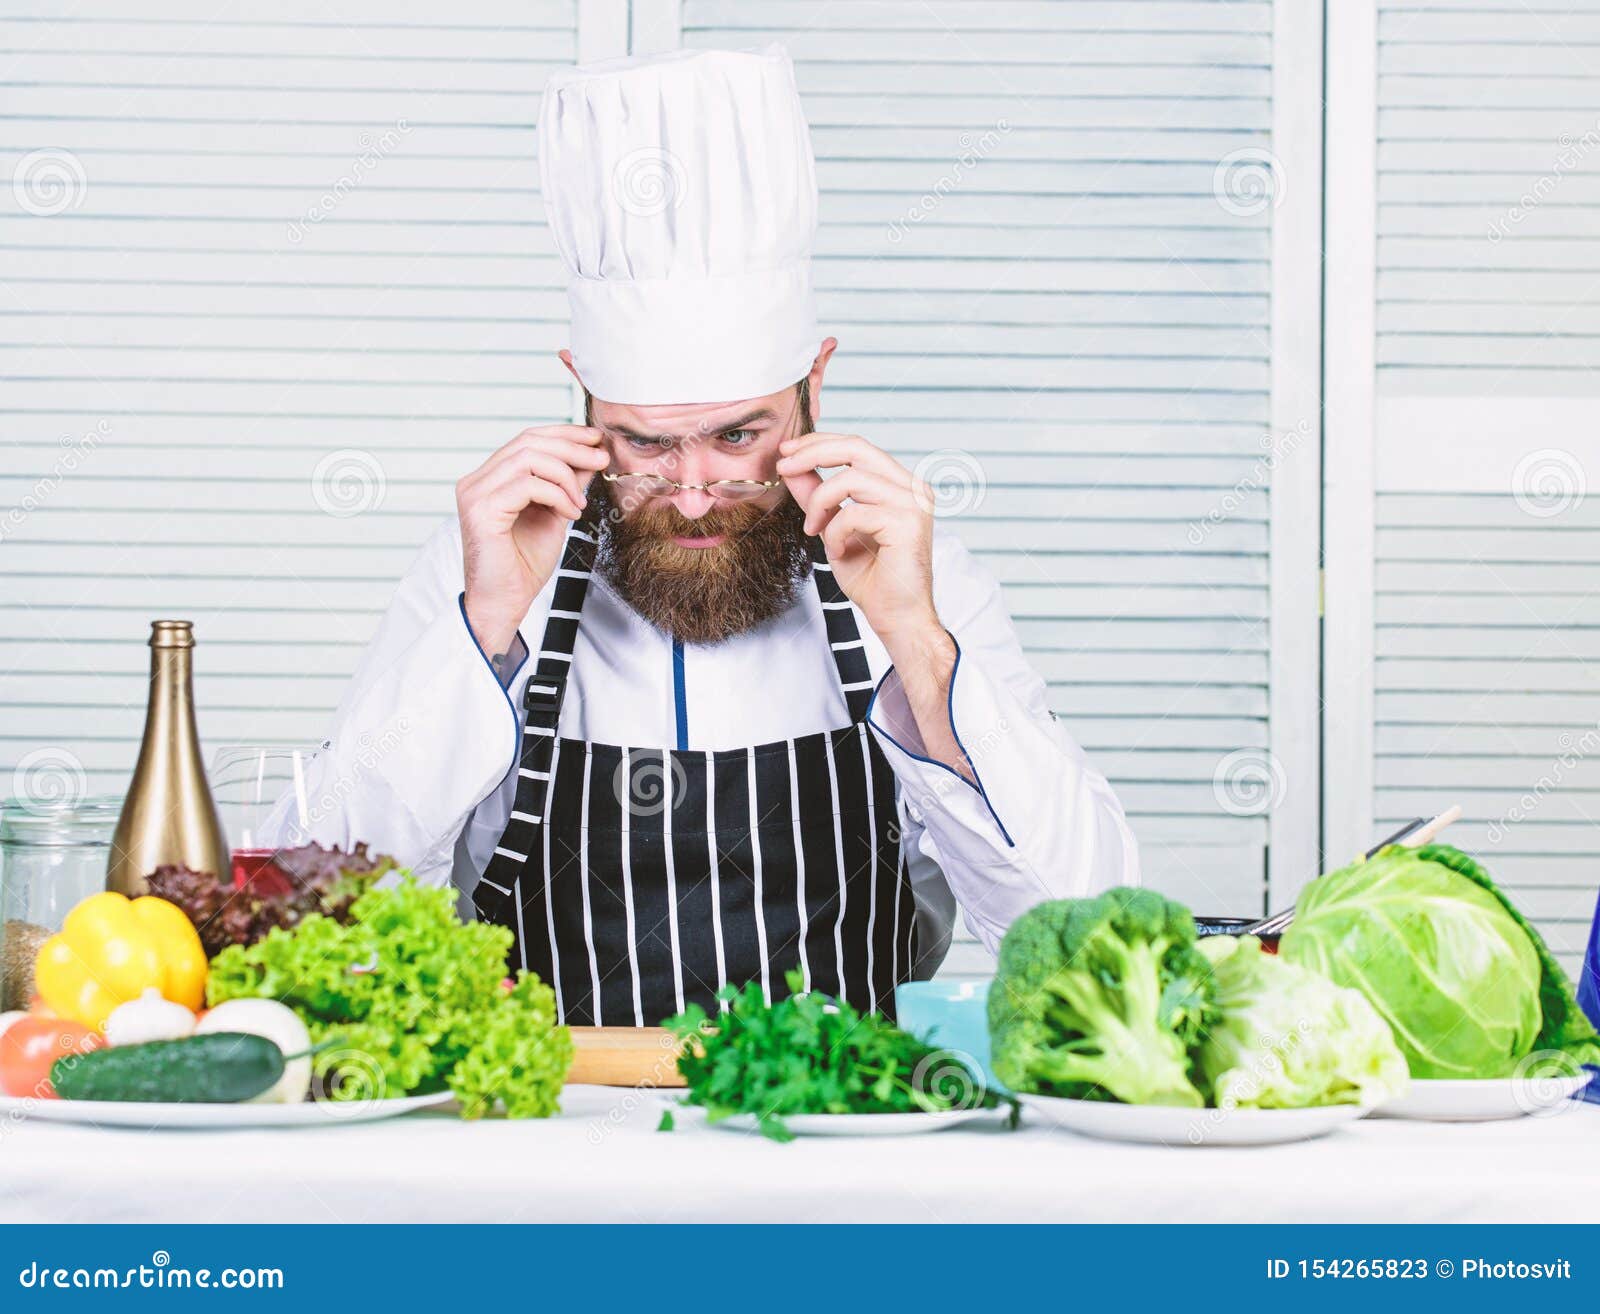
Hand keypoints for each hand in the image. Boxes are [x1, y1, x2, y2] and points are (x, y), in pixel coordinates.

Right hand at [457, 425, 608, 656]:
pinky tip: (570, 513)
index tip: (595, 439)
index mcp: (490, 479)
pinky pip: (528, 485)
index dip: (563, 434)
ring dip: (566, 475)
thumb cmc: (523, 565)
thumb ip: (567, 485)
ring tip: (580, 500)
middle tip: (601, 458)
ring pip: (528, 458)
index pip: (527, 439)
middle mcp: (477, 481)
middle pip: (528, 442)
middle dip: (571, 447)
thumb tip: (590, 457)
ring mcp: (475, 494)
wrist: (505, 602)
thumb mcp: (555, 514)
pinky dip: (557, 495)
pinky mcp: (482, 510)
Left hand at [776, 432, 938, 645]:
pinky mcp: (908, 523)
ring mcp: (914, 503)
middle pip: (856, 447)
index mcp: (900, 484)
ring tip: (813, 530)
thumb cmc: (872, 579)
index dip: (819, 443)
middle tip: (783, 467)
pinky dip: (835, 532)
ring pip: (849, 479)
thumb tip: (792, 467)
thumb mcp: (834, 528)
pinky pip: (853, 513)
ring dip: (819, 503)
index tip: (786, 451)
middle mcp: (912, 487)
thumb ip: (817, 497)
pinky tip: (837, 552)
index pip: (857, 446)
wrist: (896, 618)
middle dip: (813, 453)